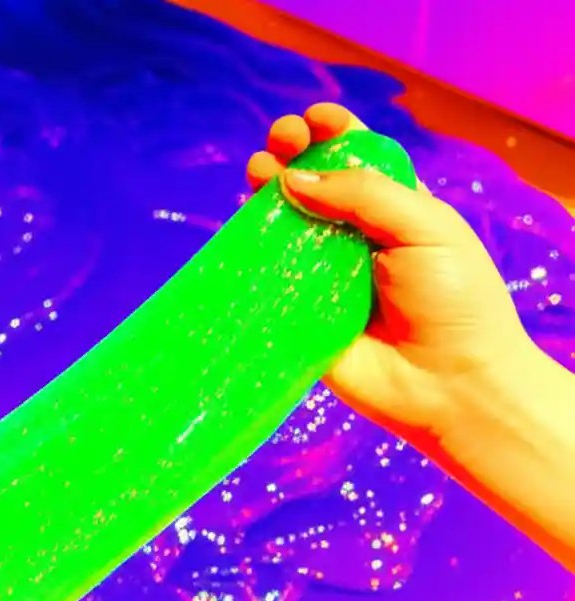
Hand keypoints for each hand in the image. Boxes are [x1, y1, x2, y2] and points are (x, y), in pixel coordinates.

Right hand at [245, 103, 531, 442]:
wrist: (451, 384)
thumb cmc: (456, 302)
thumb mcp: (425, 227)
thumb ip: (364, 195)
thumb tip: (294, 179)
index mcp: (391, 209)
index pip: (354, 159)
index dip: (331, 132)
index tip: (314, 118)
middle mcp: (351, 237)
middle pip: (308, 183)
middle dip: (289, 152)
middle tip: (280, 140)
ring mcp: (321, 274)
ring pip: (280, 224)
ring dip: (263, 192)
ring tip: (256, 173)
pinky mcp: (296, 312)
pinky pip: (264, 276)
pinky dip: (247, 250)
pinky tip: (241, 227)